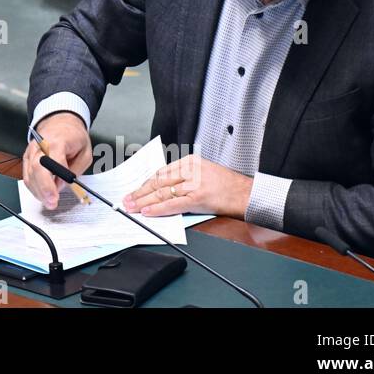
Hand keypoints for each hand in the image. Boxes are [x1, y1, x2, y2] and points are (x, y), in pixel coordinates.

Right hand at [22, 112, 92, 209]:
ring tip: (49, 202)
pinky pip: (27, 175)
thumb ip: (75, 170)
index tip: (58, 194)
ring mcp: (31, 151)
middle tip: (51, 203)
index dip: (56, 180)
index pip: (54, 161)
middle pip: (36, 169)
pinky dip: (34, 187)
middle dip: (44, 189)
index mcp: (58, 141)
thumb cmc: (74, 137)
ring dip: (38, 191)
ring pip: (29, 174)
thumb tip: (62, 185)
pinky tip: (42, 194)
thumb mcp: (85, 152)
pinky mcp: (27, 157)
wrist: (60, 123)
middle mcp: (41, 145)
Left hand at [123, 154, 252, 218]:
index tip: (135, 189)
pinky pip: (173, 204)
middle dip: (140, 191)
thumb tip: (161, 188)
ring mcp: (194, 184)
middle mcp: (190, 170)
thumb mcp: (203, 172)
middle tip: (126, 199)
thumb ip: (184, 177)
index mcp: (190, 161)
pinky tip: (147, 211)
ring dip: (144, 200)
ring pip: (162, 192)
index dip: (145, 183)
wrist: (247, 194)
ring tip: (132, 207)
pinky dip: (158, 208)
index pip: (161, 172)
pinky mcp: (198, 198)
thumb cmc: (227, 186)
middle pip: (158, 181)